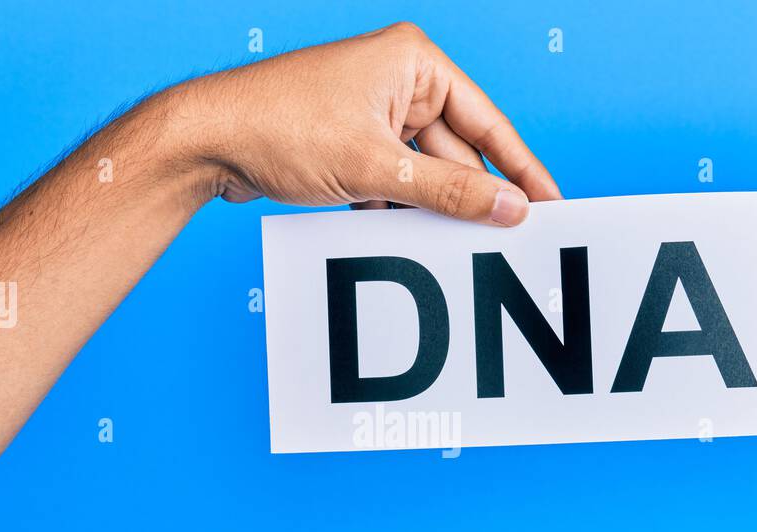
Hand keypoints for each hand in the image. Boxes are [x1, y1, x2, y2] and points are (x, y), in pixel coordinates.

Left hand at [181, 21, 560, 224]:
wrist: (206, 143)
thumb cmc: (280, 129)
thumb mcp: (376, 167)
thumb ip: (449, 191)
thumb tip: (508, 208)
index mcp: (413, 62)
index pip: (488, 121)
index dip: (522, 167)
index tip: (550, 203)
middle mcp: (397, 81)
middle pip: (458, 150)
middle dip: (474, 195)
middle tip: (509, 239)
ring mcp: (371, 112)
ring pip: (425, 171)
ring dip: (434, 207)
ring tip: (458, 244)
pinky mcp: (350, 143)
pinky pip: (395, 179)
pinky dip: (401, 208)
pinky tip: (407, 235)